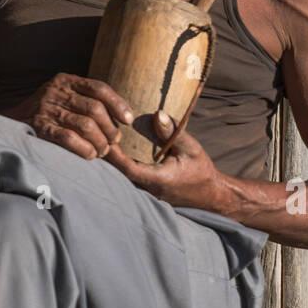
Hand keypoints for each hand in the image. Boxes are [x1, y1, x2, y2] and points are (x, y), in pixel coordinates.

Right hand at [11, 73, 133, 159]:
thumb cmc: (46, 113)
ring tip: (102, 151)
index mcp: (65, 80)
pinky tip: (90, 155)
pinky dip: (84, 149)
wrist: (9, 123)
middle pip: (95, 109)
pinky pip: (69, 139)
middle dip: (110, 128)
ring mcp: (47, 109)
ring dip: (100, 142)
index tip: (128, 119)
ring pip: (86, 125)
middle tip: (113, 142)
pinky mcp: (40, 128)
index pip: (99, 88)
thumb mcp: (63, 96)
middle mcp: (56, 91)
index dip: (118, 104)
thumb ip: (86, 100)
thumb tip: (121, 117)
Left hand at [105, 111, 220, 207]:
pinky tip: (117, 148)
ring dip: (113, 159)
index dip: (114, 154)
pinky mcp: (146, 189)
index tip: (104, 137)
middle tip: (97, 133)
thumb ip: (173, 132)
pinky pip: (128, 176)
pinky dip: (121, 163)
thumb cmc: (201, 170)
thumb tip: (158, 114)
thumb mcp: (192, 148)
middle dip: (107, 154)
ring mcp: (145, 191)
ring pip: (121, 175)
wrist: (209, 194)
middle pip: (119, 172)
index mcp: (158, 179)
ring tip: (103, 138)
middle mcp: (147, 188)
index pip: (128, 168)